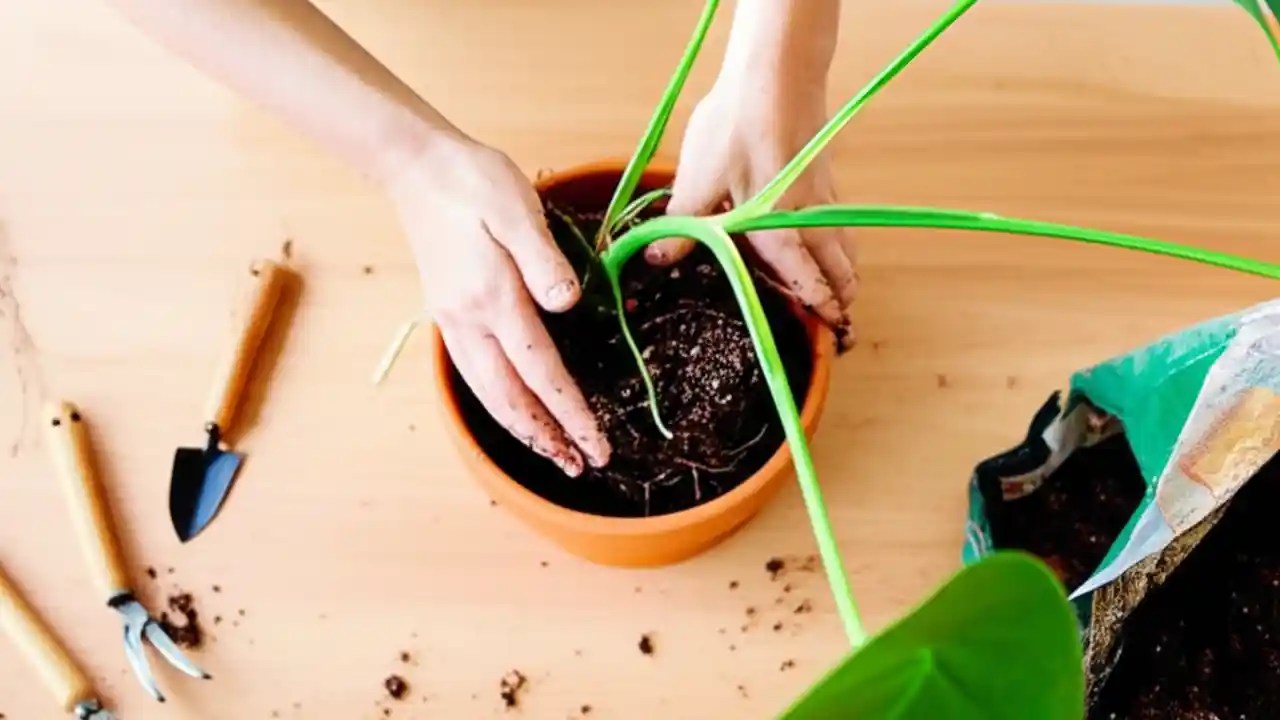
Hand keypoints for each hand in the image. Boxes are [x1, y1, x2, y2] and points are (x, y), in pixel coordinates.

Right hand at [387, 136, 609, 475]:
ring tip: (553, 452)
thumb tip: (567, 304)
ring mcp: (454, 320)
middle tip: (580, 467)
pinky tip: (516, 409)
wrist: (416, 166)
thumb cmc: (472, 180)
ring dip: (522, 428)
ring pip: (488, 393)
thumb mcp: (518, 208)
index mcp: (494, 298)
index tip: (597, 445)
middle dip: (546, 438)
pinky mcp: (448, 312)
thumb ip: (544, 260)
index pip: (541, 371)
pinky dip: (500, 403)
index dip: (572, 413)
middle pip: (510, 399)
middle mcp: (469, 320)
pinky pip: (475, 375)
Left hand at [648, 59, 856, 336]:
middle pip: (838, 265)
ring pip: (844, 240)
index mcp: (778, 231)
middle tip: (842, 319)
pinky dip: (839, 236)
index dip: (818, 305)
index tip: (830, 327)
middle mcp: (809, 218)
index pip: (806, 280)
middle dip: (842, 294)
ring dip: (845, 266)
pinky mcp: (823, 171)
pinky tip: (826, 233)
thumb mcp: (697, 181)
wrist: (775, 75)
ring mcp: (822, 193)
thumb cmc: (735, 128)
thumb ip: (682, 225)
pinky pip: (838, 216)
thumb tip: (658, 257)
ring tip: (844, 286)